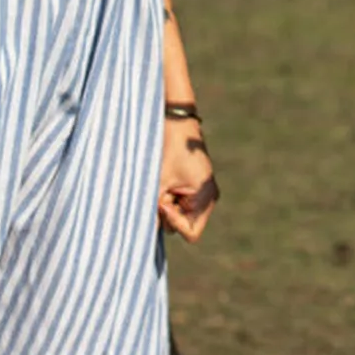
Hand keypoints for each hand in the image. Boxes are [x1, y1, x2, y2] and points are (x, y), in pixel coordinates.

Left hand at [158, 116, 217, 242]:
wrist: (176, 120)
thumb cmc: (169, 149)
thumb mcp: (159, 182)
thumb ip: (154, 210)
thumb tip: (146, 232)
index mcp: (205, 197)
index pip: (190, 233)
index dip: (173, 222)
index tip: (162, 202)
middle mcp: (208, 198)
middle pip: (184, 225)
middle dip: (168, 212)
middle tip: (160, 190)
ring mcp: (203, 192)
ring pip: (180, 214)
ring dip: (167, 204)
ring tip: (162, 182)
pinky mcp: (195, 186)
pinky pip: (180, 203)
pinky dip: (169, 196)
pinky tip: (165, 180)